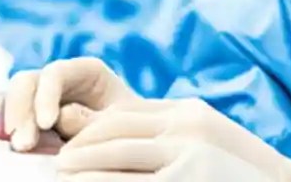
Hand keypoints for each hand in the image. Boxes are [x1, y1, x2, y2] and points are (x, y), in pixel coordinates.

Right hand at [0, 57, 139, 152]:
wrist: (135, 148)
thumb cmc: (133, 131)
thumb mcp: (121, 122)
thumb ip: (93, 118)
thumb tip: (61, 115)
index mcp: (85, 72)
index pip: (55, 73)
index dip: (46, 95)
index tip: (46, 123)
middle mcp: (58, 81)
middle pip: (27, 83)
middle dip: (20, 111)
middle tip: (22, 143)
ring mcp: (39, 101)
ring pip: (11, 96)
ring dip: (4, 116)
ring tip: (5, 136)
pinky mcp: (26, 121)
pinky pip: (4, 114)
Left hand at [55, 98, 290, 181]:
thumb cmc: (238, 179)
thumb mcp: (204, 147)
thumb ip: (168, 139)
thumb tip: (119, 142)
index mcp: (186, 115)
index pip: (124, 117)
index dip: (91, 133)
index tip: (69, 147)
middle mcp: (185, 129)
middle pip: (113, 134)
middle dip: (80, 151)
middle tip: (53, 167)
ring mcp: (187, 156)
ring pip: (115, 159)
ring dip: (82, 172)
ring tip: (59, 179)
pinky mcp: (186, 180)